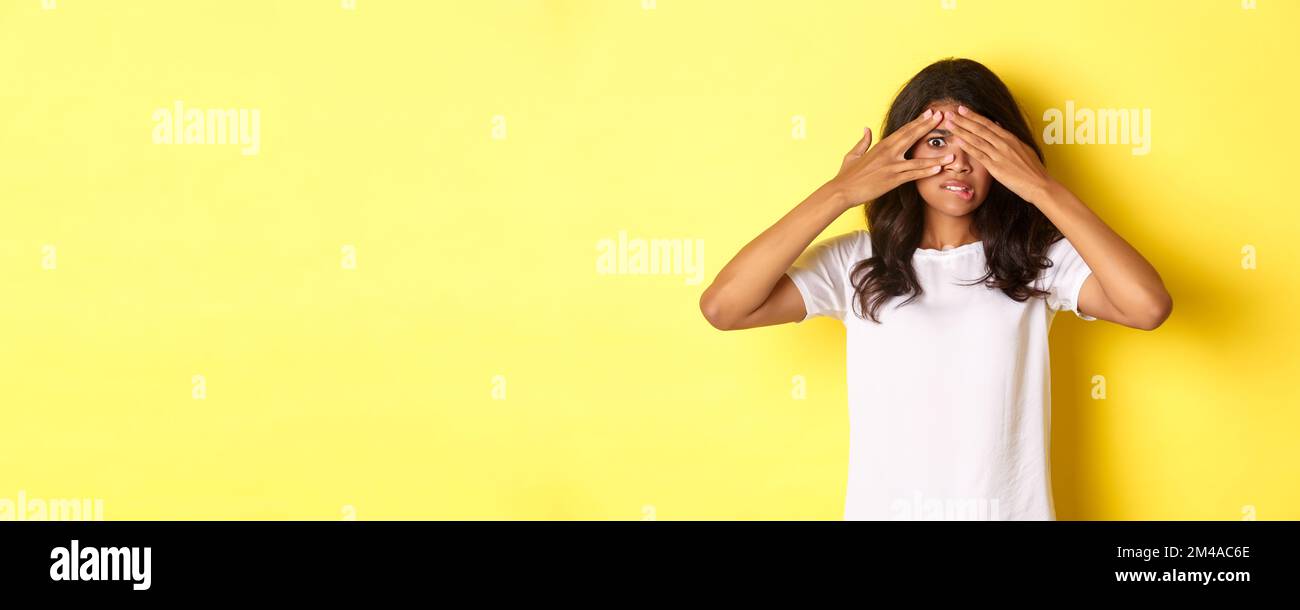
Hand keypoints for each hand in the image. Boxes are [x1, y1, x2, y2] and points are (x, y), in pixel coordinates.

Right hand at [827, 109, 953, 207]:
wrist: (841, 190)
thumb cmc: (847, 174)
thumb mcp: (853, 154)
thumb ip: (863, 141)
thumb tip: (866, 129)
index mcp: (881, 145)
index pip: (904, 130)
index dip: (919, 121)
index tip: (931, 113)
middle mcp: (888, 153)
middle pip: (912, 136)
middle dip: (929, 126)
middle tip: (944, 117)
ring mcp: (891, 166)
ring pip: (918, 159)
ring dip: (936, 156)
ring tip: (951, 153)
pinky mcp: (892, 180)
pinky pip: (913, 175)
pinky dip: (926, 172)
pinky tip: (938, 169)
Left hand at [943, 105, 1055, 203]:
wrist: (1039, 184)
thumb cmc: (1032, 170)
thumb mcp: (1022, 148)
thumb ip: (1009, 138)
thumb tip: (998, 125)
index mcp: (1011, 138)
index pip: (988, 123)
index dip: (974, 116)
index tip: (962, 110)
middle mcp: (1004, 143)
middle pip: (980, 128)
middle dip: (963, 119)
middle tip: (950, 112)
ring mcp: (999, 154)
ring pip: (977, 139)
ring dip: (961, 130)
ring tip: (949, 123)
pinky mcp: (996, 167)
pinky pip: (979, 154)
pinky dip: (967, 146)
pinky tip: (957, 140)